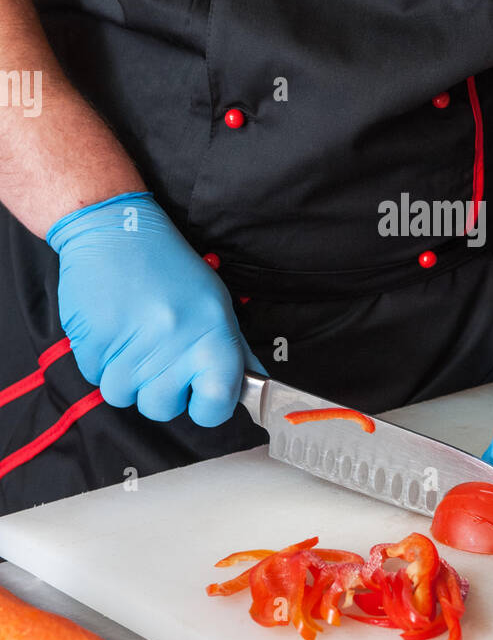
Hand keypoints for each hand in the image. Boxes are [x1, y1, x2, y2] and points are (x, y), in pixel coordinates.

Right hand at [48, 191, 259, 426]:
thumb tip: (252, 386)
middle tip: (159, 355)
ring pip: (123, 396)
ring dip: (126, 375)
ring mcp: (130, 347)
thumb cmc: (170, 267)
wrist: (115, 230)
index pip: (216, 406)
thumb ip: (234, 350)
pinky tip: (112, 327)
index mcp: (213, 336)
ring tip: (133, 338)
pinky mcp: (92, 343)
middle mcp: (174, 345)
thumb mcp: (215, 303)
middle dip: (158, 390)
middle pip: (162, 409)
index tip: (201, 395)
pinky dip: (101, 359)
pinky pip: (95, 376)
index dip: (207, 407)